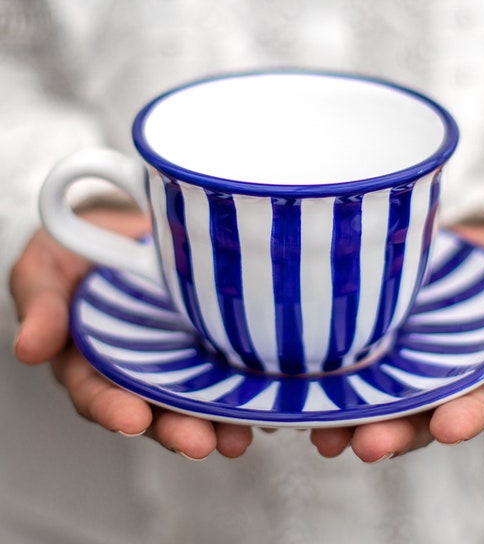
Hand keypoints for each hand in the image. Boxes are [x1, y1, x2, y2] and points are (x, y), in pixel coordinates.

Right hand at [10, 206, 252, 459]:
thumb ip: (42, 305)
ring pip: (198, 394)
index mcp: (92, 358)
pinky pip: (230, 364)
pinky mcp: (212, 336)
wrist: (130, 226)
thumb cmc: (83, 249)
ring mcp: (178, 353)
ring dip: (218, 420)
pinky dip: (248, 385)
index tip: (132, 419)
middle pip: (154, 406)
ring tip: (239, 434)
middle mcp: (137, 365)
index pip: (97, 391)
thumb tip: (29, 348)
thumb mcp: (49, 268)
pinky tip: (267, 397)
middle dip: (176, 428)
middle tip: (200, 443)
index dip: (112, 408)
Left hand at [311, 224, 483, 461]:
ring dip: (350, 419)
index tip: (447, 428)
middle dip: (392, 432)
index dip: (464, 418)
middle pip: (415, 414)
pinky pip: (351, 356)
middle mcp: (440, 376)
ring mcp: (404, 355)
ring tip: (324, 435)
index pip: (476, 404)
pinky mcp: (376, 328)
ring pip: (375, 395)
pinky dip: (327, 377)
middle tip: (367, 445)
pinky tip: (302, 389)